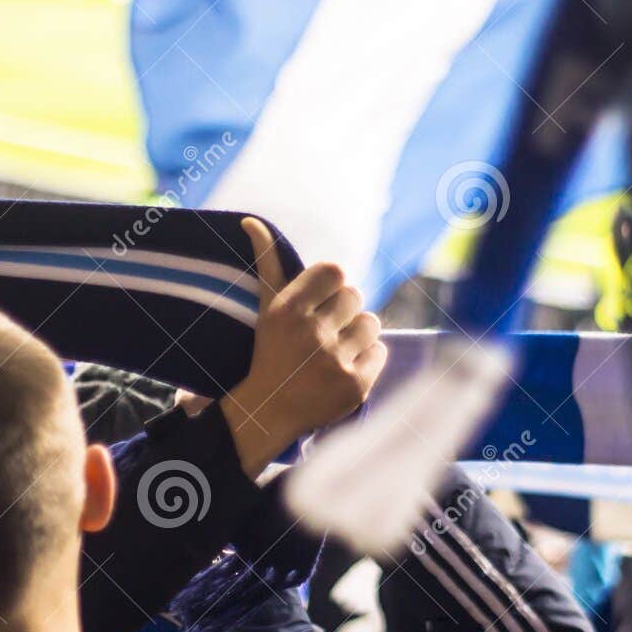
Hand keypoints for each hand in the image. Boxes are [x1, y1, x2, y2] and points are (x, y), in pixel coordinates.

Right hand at [219, 218, 387, 477]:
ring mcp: (334, 361)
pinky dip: (367, 359)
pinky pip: (380, 351)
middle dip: (344, 311)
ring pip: (372, 322)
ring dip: (359, 334)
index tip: (321, 302)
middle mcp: (311, 334)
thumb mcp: (267, 307)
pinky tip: (344, 368)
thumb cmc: (272, 351)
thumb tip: (251, 220)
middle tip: (327, 330)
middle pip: (355, 295)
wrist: (270, 410)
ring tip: (337, 349)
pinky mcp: (355, 385)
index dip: (332, 285)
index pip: (335, 271)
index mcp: (288, 310)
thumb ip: (267, 262)